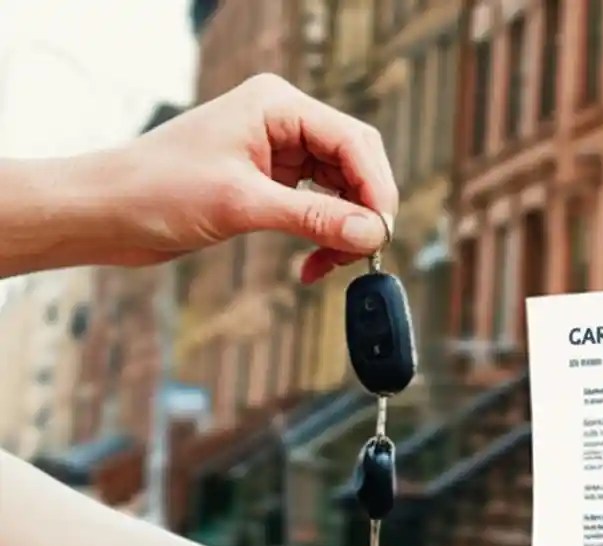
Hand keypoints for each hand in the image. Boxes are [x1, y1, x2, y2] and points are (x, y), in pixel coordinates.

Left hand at [98, 73, 396, 282]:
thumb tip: (372, 234)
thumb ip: (314, 217)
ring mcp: (278, 150)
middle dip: (363, 211)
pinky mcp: (269, 180)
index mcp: (278, 105)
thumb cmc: (156, 191)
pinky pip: (318, 205)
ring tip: (329, 264)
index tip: (380, 234)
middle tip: (361, 254)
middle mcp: (283, 121)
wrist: (102, 211)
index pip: (354, 141)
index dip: (375, 189)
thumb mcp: (243, 205)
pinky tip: (313, 263)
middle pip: (355, 164)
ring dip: (343, 229)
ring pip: (342, 189)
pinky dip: (323, 235)